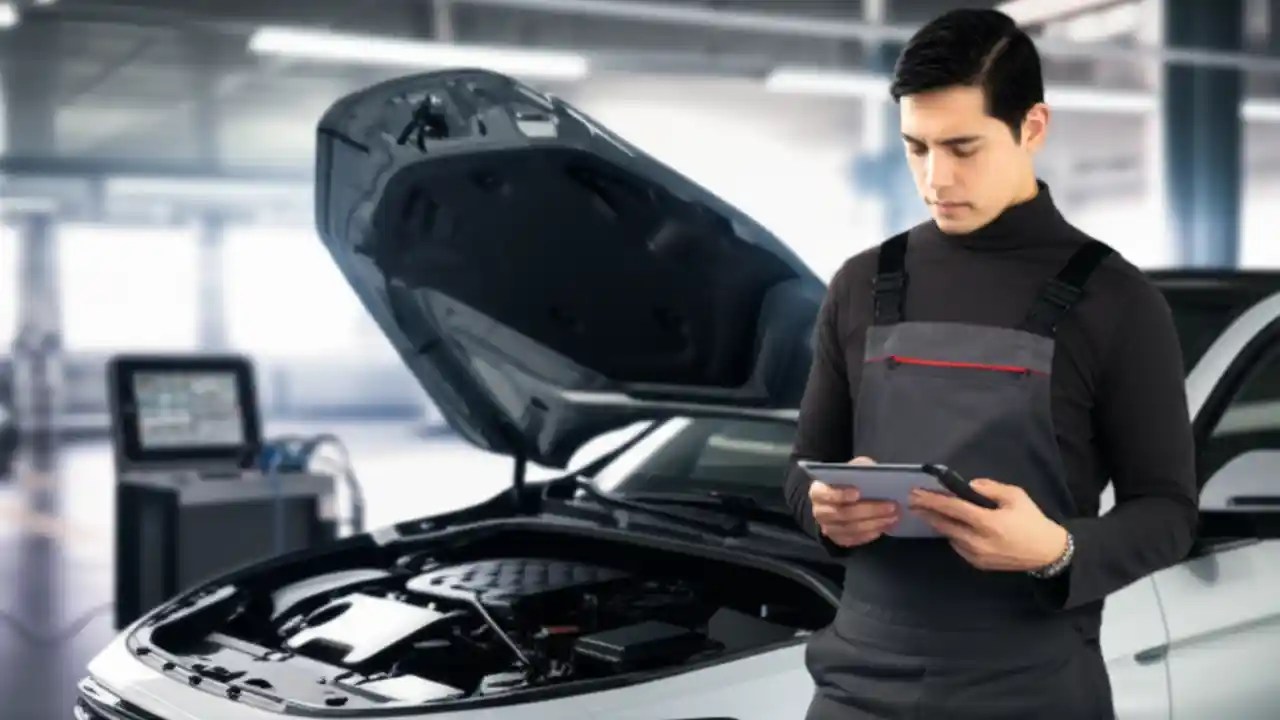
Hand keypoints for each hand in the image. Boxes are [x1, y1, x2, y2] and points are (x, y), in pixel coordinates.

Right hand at [809, 456, 899, 547]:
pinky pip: (855, 539)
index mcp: (818, 491)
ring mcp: (828, 528)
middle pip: (842, 514)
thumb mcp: (851, 470)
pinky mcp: (839, 539)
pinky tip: (885, 526)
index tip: (859, 492)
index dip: (840, 494)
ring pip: (851, 529)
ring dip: (874, 523)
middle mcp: (820, 512)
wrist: (838, 502)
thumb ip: (858, 468)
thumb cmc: (846, 483)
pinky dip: (870, 534)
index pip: (824, 494)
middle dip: (869, 510)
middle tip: (891, 506)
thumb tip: (870, 470)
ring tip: (893, 517)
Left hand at [907, 478, 1067, 571]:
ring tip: (927, 512)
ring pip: (949, 536)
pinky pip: (958, 546)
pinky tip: (951, 527)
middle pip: (944, 524)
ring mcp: (976, 555)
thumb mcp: (1016, 497)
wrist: (1047, 553)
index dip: (932, 500)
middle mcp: (977, 541)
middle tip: (913, 501)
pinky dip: (953, 535)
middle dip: (927, 512)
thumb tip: (969, 486)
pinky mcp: (978, 564)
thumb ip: (990, 489)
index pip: (952, 508)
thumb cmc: (1032, 521)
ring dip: (938, 523)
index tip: (916, 493)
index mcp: (987, 522)